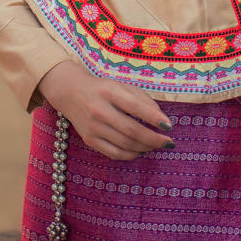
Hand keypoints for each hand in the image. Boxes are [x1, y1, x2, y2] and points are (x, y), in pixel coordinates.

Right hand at [36, 61, 175, 159]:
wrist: (70, 93)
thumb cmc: (103, 89)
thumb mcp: (122, 86)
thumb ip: (142, 99)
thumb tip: (161, 119)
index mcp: (109, 92)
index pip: (135, 107)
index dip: (154, 118)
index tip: (169, 126)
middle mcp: (99, 110)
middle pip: (131, 130)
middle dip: (154, 139)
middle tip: (169, 142)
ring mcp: (92, 127)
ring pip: (124, 144)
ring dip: (145, 148)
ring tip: (157, 146)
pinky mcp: (89, 140)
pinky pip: (113, 153)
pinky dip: (131, 155)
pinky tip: (141, 150)